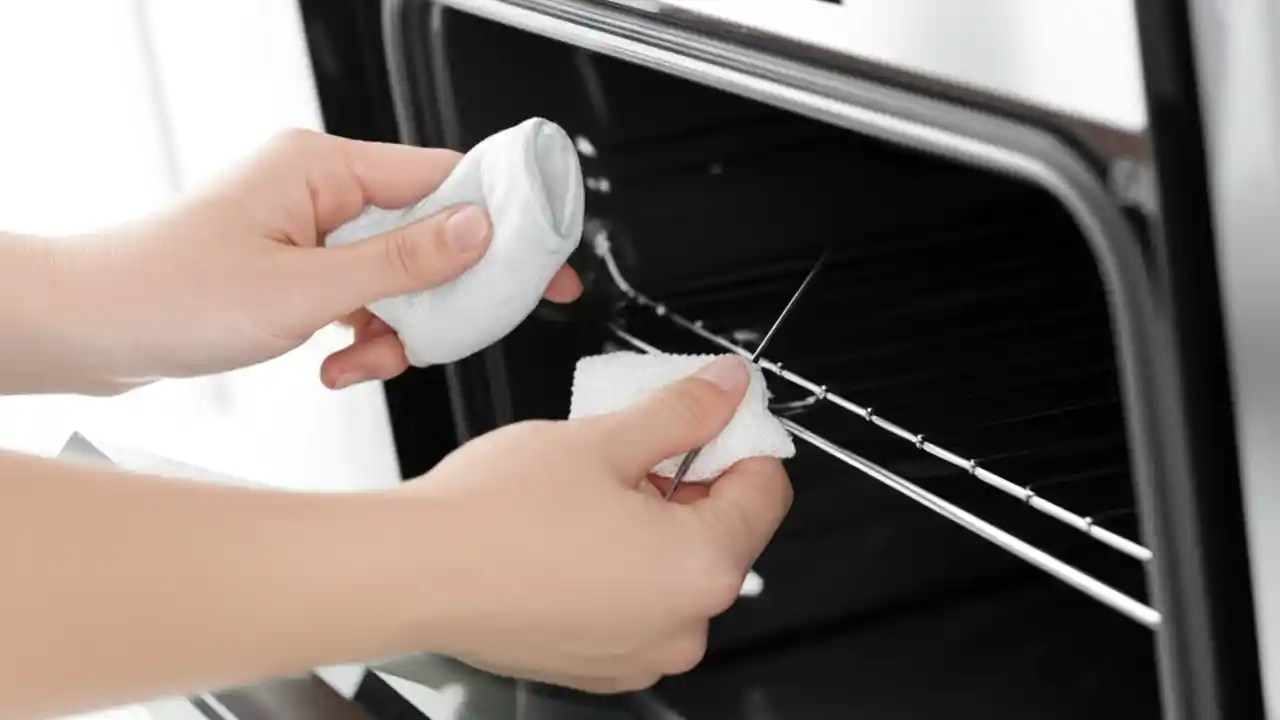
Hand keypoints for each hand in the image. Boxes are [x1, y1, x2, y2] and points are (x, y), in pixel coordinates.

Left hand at [58, 129, 580, 388]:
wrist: (89, 328)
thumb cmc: (167, 292)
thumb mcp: (305, 288)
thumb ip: (403, 261)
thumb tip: (478, 232)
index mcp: (324, 167)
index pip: (445, 178)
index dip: (503, 221)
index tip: (544, 258)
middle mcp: (319, 188)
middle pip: (427, 234)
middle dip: (436, 296)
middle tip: (447, 334)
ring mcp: (308, 228)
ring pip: (397, 277)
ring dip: (392, 329)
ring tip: (360, 359)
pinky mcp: (296, 265)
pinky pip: (361, 297)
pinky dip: (360, 336)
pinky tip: (335, 362)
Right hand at [405, 356, 792, 692]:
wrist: (407, 573)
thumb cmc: (492, 517)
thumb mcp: (605, 438)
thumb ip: (683, 410)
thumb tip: (727, 389)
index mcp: (702, 569)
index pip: (767, 489)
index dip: (740, 438)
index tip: (711, 413)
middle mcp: (683, 627)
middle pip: (724, 530)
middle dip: (691, 478)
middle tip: (638, 440)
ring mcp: (639, 653)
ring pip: (676, 566)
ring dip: (654, 519)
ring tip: (595, 484)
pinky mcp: (599, 663)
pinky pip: (636, 601)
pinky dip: (621, 562)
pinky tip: (574, 530)